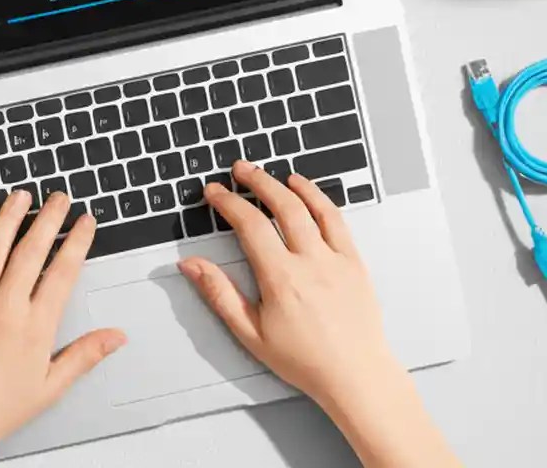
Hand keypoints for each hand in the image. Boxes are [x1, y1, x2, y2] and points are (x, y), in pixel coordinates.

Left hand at [0, 191, 125, 467]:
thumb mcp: (51, 386)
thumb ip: (84, 355)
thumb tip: (116, 336)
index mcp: (35, 326)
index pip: (62, 271)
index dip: (77, 241)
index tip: (85, 222)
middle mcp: (5, 308)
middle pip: (31, 251)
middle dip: (49, 219)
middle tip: (59, 198)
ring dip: (9, 217)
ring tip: (20, 196)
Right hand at [178, 161, 457, 467]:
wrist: (354, 375)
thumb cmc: (304, 360)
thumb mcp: (250, 333)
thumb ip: (219, 294)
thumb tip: (191, 265)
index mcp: (280, 279)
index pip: (249, 225)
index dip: (228, 203)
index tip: (214, 193)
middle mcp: (310, 262)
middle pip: (281, 205)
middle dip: (256, 182)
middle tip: (239, 170)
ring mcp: (336, 259)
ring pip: (310, 207)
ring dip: (287, 185)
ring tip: (271, 174)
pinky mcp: (354, 262)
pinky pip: (337, 220)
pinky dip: (320, 199)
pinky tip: (307, 191)